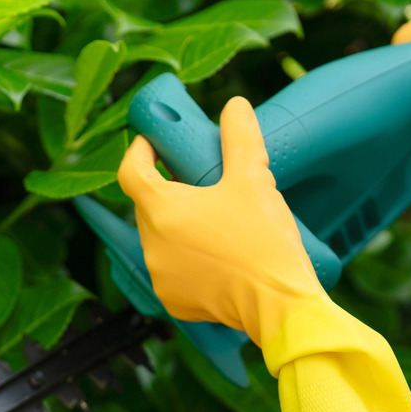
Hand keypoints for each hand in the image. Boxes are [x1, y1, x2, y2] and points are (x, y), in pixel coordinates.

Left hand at [116, 96, 323, 346]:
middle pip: (147, 206)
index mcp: (162, 210)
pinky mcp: (174, 302)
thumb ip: (240, 138)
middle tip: (196, 180)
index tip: (153, 145)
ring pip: (159, 239)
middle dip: (166, 190)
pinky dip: (186, 259)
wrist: (279, 305)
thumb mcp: (254, 180)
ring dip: (177, 225)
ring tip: (213, 219)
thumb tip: (235, 106)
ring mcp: (160, 277)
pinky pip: (172, 271)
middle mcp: (151, 245)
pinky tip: (214, 253)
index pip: (130, 172)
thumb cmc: (263, 242)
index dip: (139, 152)